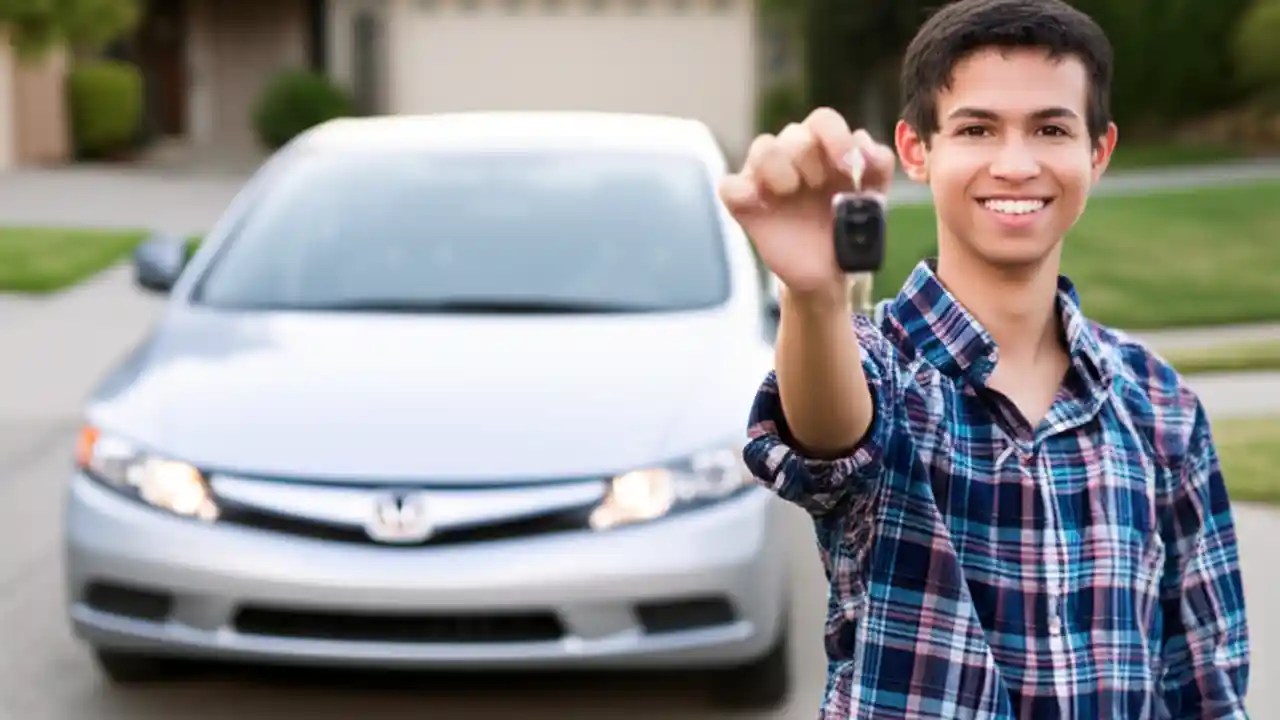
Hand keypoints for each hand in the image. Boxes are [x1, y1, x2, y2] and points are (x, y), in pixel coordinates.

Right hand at [718, 108, 895, 304]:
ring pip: (762, 147)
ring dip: (779, 167)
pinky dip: (740, 191)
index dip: (835, 136)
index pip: (822, 120)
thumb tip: (866, 148)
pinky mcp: (744, 205)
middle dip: (810, 159)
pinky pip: (729, 186)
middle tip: (818, 187)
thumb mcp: (873, 200)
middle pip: (793, 133)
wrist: (829, 272)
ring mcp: (765, 179)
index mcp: (823, 149)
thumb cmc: (846, 228)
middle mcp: (792, 156)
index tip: (847, 166)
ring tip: (790, 192)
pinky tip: (759, 205)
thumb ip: (877, 168)